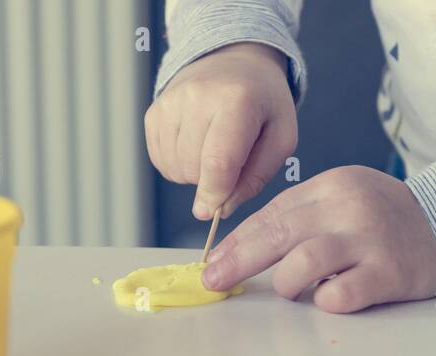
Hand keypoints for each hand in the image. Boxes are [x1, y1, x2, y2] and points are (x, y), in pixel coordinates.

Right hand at [145, 42, 297, 218]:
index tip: (213, 212)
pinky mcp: (154, 111)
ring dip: (194, 174)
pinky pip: (160, 160)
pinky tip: (195, 147)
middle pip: (194, 169)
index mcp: (238, 101)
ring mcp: (171, 102)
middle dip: (212, 181)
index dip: (214, 194)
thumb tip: (222, 208)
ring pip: (174, 168)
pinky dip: (178, 165)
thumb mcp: (281, 138)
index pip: (218, 161)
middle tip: (230, 161)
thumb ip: (257, 178)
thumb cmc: (263, 104)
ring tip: (212, 151)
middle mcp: (198, 96)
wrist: (234, 61)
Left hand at [201, 165, 435, 312]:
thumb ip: (304, 216)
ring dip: (286, 284)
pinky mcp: (388, 274)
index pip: (272, 213)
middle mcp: (348, 208)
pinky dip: (325, 301)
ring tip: (293, 290)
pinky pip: (338, 295)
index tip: (214, 262)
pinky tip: (330, 297)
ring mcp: (369, 241)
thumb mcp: (347, 199)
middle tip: (215, 283)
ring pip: (301, 265)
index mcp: (332, 186)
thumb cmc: (389, 219)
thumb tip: (247, 247)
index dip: (237, 241)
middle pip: (276, 236)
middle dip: (238, 262)